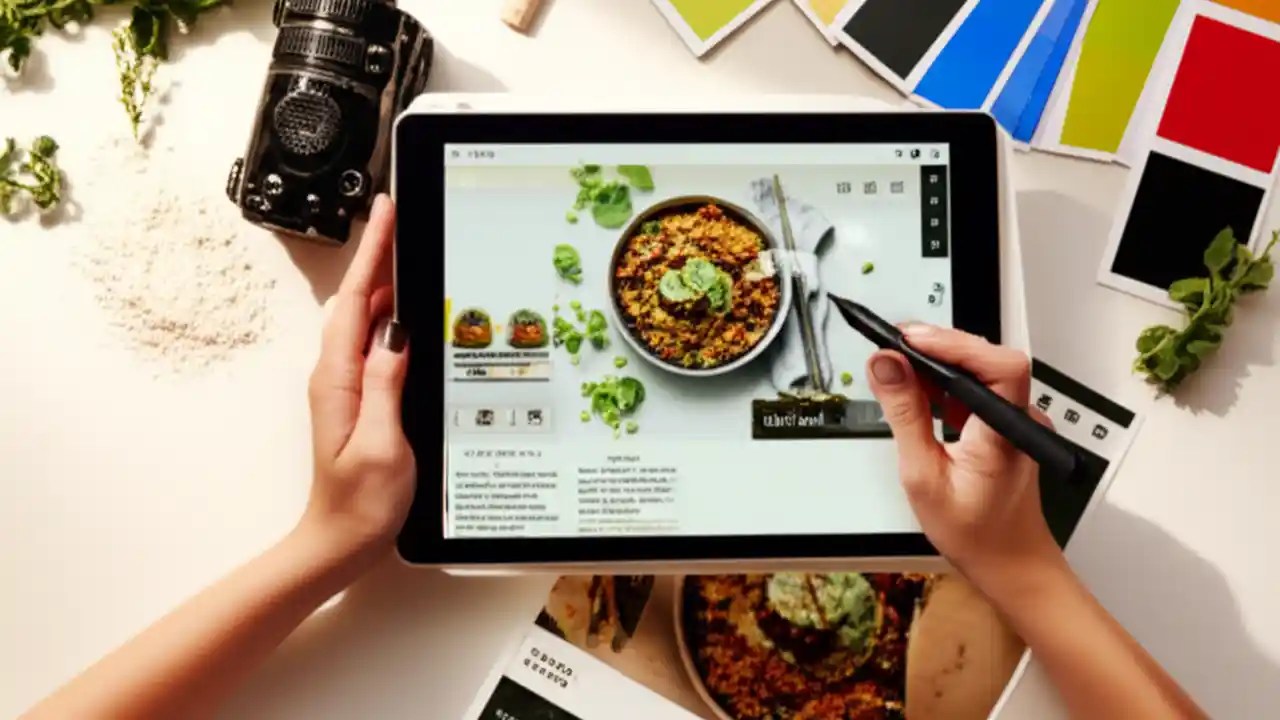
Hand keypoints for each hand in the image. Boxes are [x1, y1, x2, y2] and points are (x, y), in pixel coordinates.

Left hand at [301, 194, 414, 560]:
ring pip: (366, 320)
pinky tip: (410, 313)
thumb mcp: (384, 444)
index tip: (386, 211)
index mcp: (339, 379)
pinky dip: (391, 317)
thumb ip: (387, 383)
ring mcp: (346, 386)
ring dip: (386, 283)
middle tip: (402, 216)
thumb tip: (397, 330)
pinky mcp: (359, 399)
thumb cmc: (362, 504)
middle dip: (379, 254)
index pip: (357, 301)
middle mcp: (336, 375)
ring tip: (409, 250)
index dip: (373, 252)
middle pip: (359, 300)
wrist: (339, 542)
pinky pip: (374, 344)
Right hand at [866, 324, 1063, 591]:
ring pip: (981, 370)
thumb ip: (905, 415)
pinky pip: (978, 388)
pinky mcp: (1006, 423)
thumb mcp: (924, 476)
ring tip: (897, 364)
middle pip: (987, 359)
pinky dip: (946, 381)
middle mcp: (1020, 420)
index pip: (999, 366)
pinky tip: (919, 388)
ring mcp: (1016, 420)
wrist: (1009, 562)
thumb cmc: (975, 533)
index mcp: (1005, 433)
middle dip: (937, 346)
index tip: (910, 340)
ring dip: (939, 361)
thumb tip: (886, 366)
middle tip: (891, 346)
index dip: (955, 344)